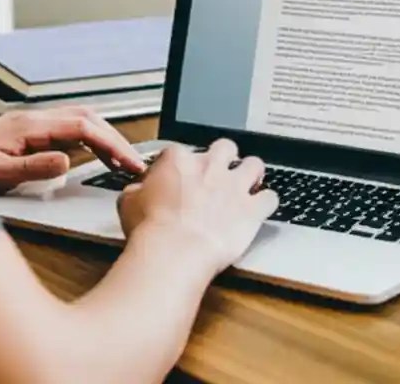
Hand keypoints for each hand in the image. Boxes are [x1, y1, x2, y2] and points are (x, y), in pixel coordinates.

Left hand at [0, 107, 145, 193]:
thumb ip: (33, 168)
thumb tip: (67, 161)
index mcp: (31, 126)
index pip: (83, 128)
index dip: (110, 144)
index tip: (128, 163)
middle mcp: (34, 119)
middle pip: (88, 118)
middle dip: (116, 139)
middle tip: (134, 164)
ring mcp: (33, 122)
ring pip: (80, 120)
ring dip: (105, 137)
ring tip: (121, 161)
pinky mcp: (30, 130)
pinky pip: (69, 128)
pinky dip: (90, 138)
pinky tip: (95, 154)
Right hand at [117, 140, 278, 274]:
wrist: (175, 252)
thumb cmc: (151, 229)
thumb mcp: (128, 202)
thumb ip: (137, 190)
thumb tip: (138, 191)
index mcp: (179, 160)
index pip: (181, 151)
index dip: (181, 166)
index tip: (180, 178)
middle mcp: (210, 166)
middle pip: (225, 147)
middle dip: (224, 157)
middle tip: (219, 172)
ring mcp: (234, 186)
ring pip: (255, 164)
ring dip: (251, 172)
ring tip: (248, 182)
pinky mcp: (252, 209)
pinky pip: (270, 197)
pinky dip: (267, 202)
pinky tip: (261, 208)